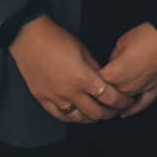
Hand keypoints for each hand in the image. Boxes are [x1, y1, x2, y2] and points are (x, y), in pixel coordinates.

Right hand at [7, 16, 132, 122]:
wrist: (29, 38)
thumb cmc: (57, 39)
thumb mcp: (83, 50)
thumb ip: (95, 68)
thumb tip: (105, 78)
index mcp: (83, 79)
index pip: (109, 97)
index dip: (122, 101)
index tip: (128, 101)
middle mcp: (70, 92)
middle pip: (95, 113)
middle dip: (110, 113)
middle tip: (116, 110)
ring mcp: (55, 98)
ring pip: (77, 119)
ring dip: (91, 118)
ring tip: (98, 114)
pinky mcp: (42, 98)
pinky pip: (59, 116)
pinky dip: (71, 118)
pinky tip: (77, 116)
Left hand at [99, 23, 156, 117]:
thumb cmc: (149, 36)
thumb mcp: (122, 42)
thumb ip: (112, 58)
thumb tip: (110, 65)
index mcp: (116, 73)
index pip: (96, 83)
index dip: (90, 80)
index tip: (88, 78)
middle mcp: (127, 86)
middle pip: (108, 95)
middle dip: (102, 91)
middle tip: (98, 88)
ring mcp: (142, 90)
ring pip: (123, 101)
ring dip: (115, 101)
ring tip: (108, 100)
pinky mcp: (155, 90)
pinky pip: (142, 105)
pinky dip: (132, 110)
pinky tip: (125, 113)